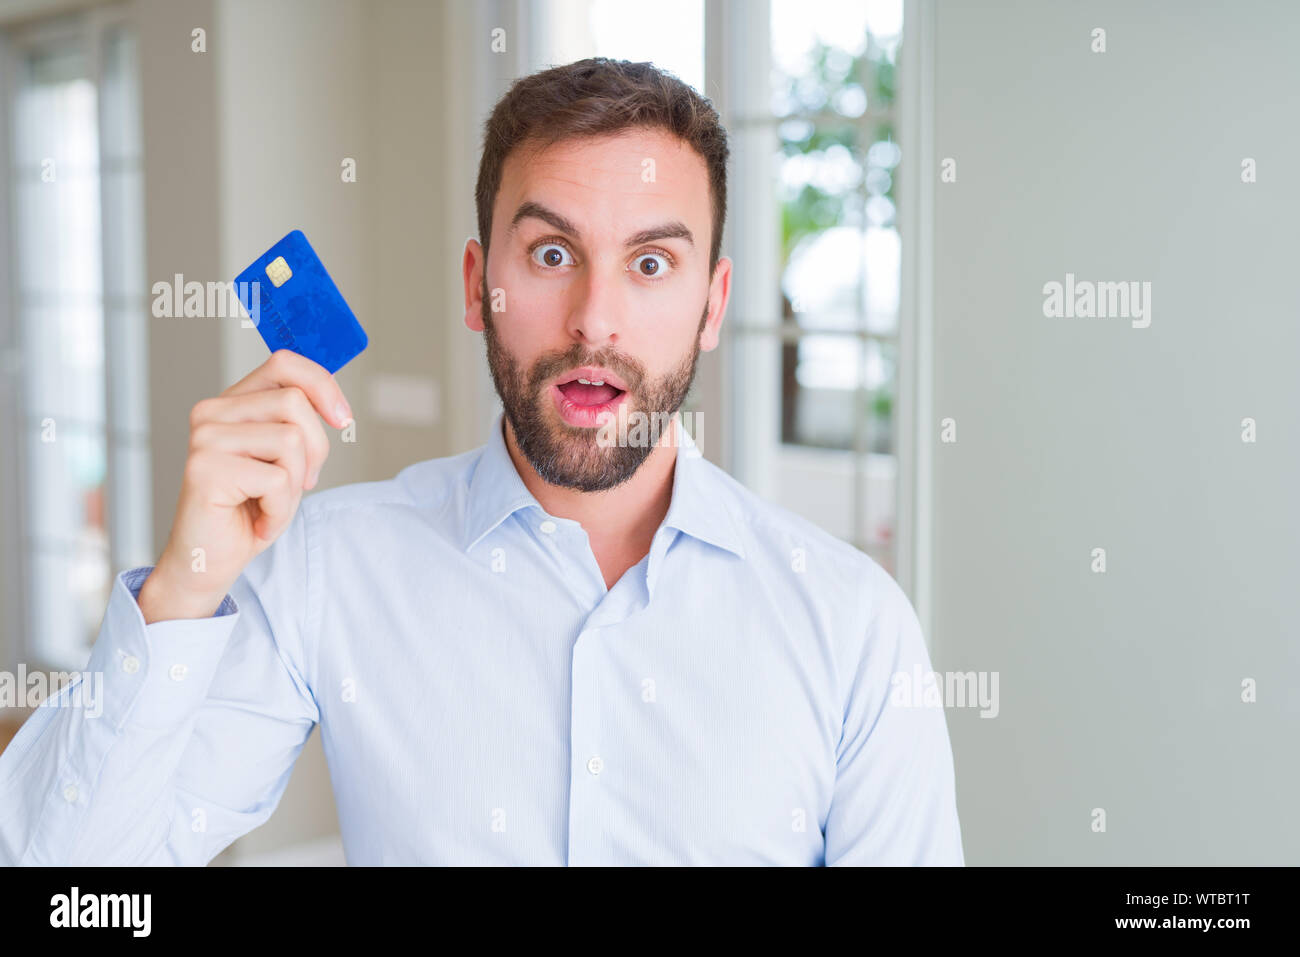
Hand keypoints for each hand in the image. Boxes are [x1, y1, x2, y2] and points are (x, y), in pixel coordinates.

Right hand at [137, 350, 351, 622]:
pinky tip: (259, 521)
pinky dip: (281, 510)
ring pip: (291, 440)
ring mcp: (205, 439)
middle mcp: (212, 413)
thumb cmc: (249, 509)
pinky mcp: (205, 470)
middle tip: (298, 484)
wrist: (211, 560)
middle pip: (295, 403)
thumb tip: (335, 404)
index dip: (322, 385)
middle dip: (315, 450)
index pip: (283, 363)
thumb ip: (298, 424)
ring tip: (270, 504)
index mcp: (232, 403)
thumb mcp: (284, 460)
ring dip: (295, 485)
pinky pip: (277, 480)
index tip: (342, 418)